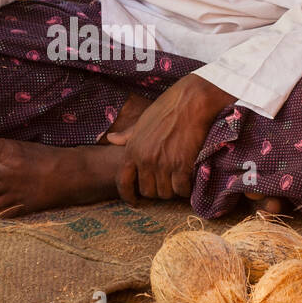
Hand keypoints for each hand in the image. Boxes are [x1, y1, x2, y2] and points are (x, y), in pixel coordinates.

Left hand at [108, 73, 236, 202]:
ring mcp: (163, 163)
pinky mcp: (181, 164)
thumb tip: (109, 139)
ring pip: (165, 193)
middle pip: (148, 192)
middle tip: (168, 183)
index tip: (134, 202)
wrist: (191, 101)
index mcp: (133, 150)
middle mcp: (145, 159)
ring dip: (173, 190)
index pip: (123, 181)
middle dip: (158, 190)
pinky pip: (181, 189)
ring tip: (180, 181)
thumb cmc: (168, 107)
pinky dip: (186, 189)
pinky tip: (190, 181)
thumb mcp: (142, 121)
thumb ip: (127, 135)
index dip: (128, 195)